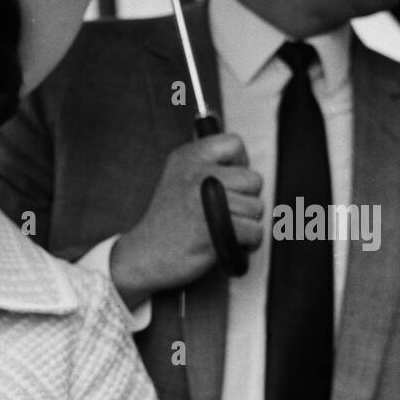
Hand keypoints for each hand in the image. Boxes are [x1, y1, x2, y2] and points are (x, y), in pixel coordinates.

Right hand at [110, 134, 263, 309]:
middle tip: (223, 213)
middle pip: (253, 180)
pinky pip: (254, 231)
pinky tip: (227, 242)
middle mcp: (196, 174)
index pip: (234, 144)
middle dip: (246, 199)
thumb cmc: (168, 221)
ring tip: (221, 228)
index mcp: (187, 157)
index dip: (238, 166)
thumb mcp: (179, 177)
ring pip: (256, 208)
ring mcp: (204, 201)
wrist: (143, 256)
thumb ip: (209, 165)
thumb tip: (248, 167)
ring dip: (247, 223)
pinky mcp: (212, 229)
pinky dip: (247, 243)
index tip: (226, 185)